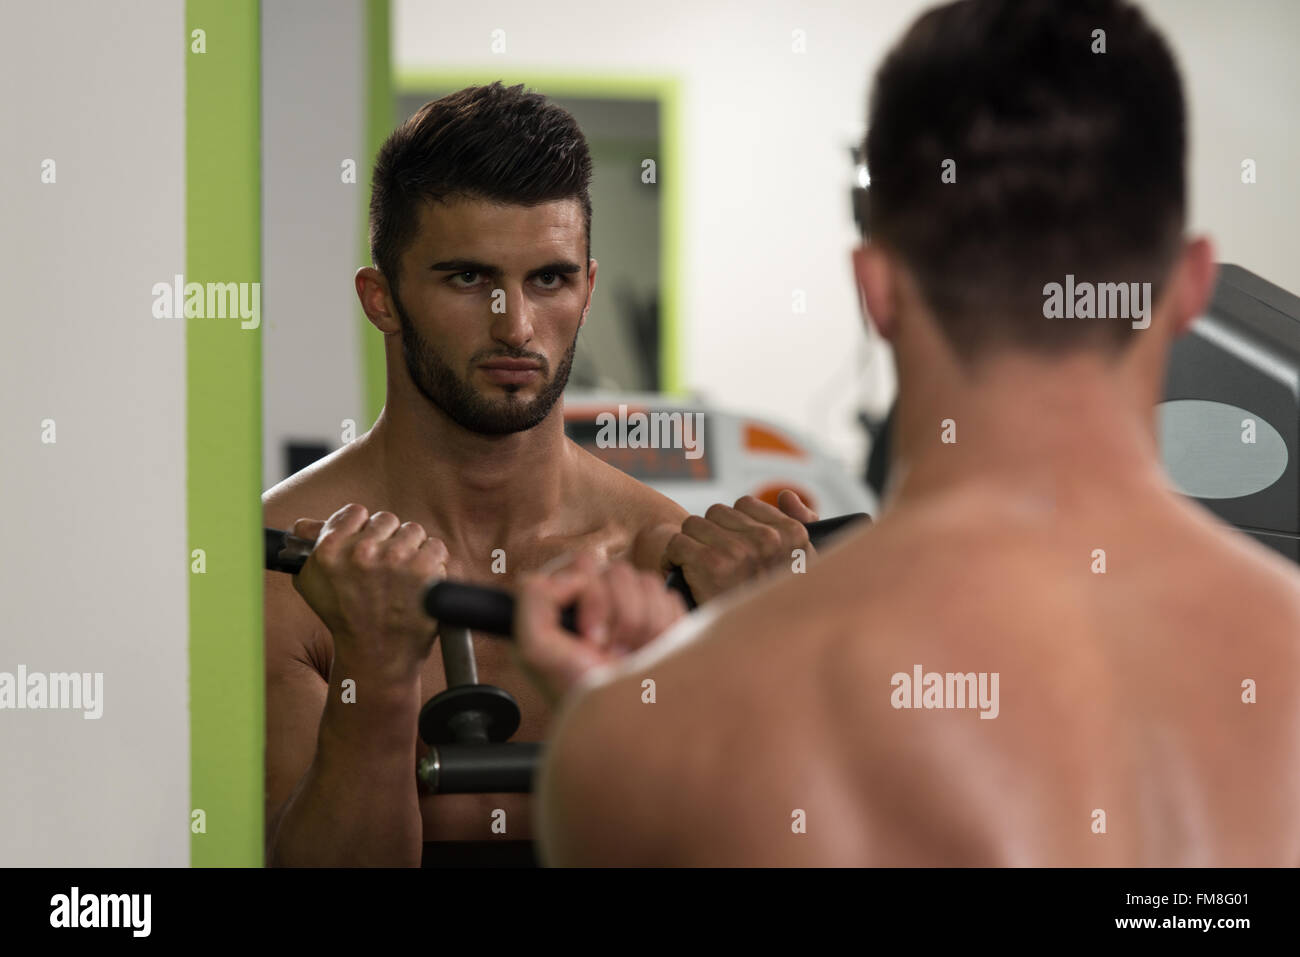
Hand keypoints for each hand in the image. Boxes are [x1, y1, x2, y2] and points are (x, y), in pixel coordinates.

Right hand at [290, 504, 448, 682]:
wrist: (376, 654)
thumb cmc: (345, 618)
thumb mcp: (313, 584)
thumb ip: (309, 549)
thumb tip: (306, 524)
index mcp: (330, 550)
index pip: (356, 513)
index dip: (364, 529)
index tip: (369, 546)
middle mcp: (361, 552)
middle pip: (387, 520)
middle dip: (389, 541)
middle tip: (386, 570)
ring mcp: (395, 559)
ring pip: (413, 531)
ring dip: (412, 550)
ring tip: (403, 579)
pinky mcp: (424, 569)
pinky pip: (435, 546)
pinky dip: (433, 562)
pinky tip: (421, 583)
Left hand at [514, 551, 686, 704]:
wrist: (637, 722)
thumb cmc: (584, 695)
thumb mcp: (536, 651)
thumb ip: (533, 601)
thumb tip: (570, 575)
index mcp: (563, 604)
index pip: (580, 565)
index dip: (589, 596)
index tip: (589, 638)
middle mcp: (597, 601)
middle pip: (616, 570)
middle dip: (618, 615)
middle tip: (612, 652)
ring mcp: (632, 607)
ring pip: (645, 582)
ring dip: (642, 626)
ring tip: (633, 658)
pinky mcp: (663, 615)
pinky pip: (669, 599)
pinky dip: (665, 628)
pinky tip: (653, 653)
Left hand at [661, 490, 817, 603]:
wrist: (756, 647)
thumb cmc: (777, 606)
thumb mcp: (805, 566)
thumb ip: (803, 525)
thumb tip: (786, 496)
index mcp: (791, 534)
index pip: (745, 505)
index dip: (732, 525)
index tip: (730, 545)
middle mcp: (767, 539)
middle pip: (715, 512)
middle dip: (710, 533)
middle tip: (710, 559)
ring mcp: (738, 551)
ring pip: (693, 524)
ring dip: (691, 544)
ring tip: (696, 566)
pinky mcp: (710, 564)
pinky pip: (678, 542)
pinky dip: (672, 558)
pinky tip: (680, 573)